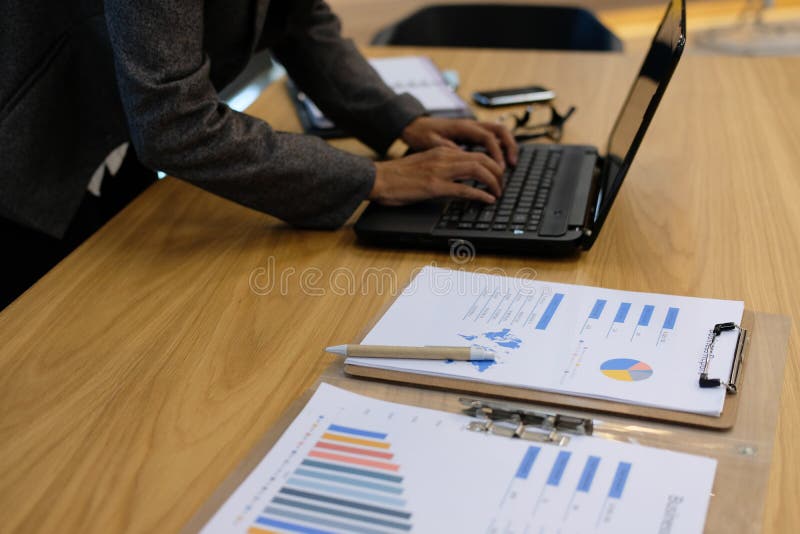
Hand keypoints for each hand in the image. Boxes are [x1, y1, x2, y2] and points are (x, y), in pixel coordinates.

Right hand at [370, 146, 503, 205]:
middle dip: (498, 173)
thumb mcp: (425, 165)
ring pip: (478, 170)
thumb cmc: (398, 176)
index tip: (497, 176)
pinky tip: (487, 200)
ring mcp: (440, 171)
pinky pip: (464, 189)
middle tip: (502, 186)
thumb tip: (460, 179)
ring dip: (493, 183)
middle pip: (482, 159)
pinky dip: (480, 194)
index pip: (476, 153)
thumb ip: (443, 167)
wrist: (378, 178)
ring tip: (498, 193)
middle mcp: (444, 157)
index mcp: (442, 151)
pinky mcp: (434, 186)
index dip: (492, 164)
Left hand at [401, 116, 518, 167]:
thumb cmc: (421, 134)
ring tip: (510, 164)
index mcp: (462, 127)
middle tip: (512, 164)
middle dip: (509, 146)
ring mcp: (472, 128)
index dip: (496, 153)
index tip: (500, 168)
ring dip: (507, 147)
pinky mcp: (471, 134)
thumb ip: (448, 148)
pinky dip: (499, 148)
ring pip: (497, 133)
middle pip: (499, 130)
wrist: (413, 126)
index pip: (488, 137)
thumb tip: (464, 157)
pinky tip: (499, 161)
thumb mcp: (431, 143)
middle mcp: (470, 125)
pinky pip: (491, 138)